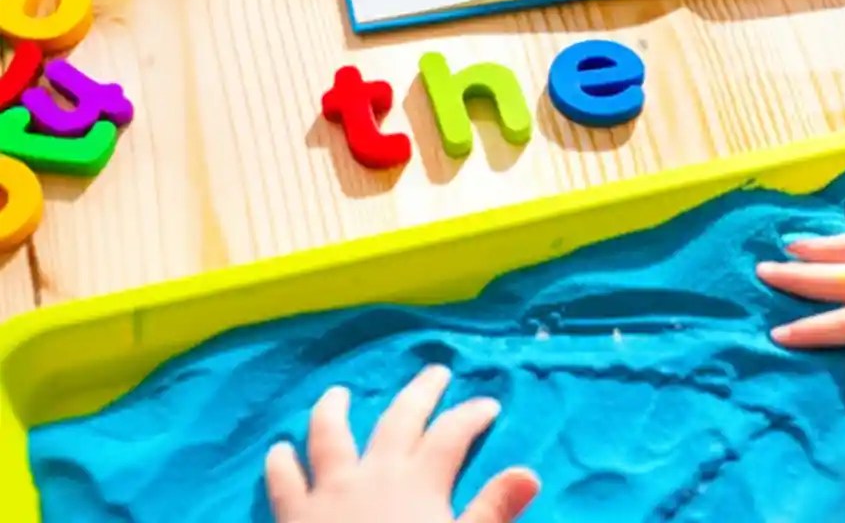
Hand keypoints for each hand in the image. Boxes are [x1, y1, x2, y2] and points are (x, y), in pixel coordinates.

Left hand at [265, 366, 539, 522]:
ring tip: (338, 393)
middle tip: (434, 372)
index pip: (451, 436)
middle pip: (399, 422)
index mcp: (419, 483)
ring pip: (330, 437)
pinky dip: (280, 463)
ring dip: (334, 412)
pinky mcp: (295, 514)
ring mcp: (330, 491)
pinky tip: (277, 450)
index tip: (489, 403)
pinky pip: (283, 482)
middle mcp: (374, 474)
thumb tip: (529, 473)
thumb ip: (491, 511)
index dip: (471, 415)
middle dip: (419, 394)